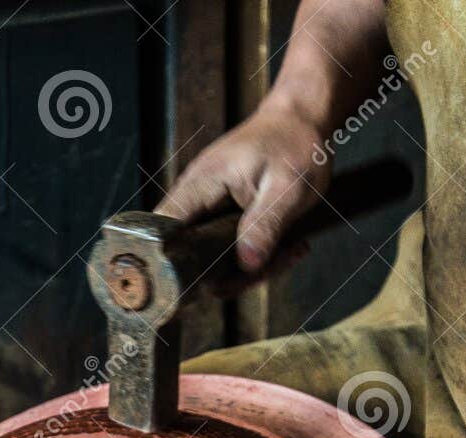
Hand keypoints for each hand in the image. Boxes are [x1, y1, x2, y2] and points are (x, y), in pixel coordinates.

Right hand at [155, 100, 331, 273]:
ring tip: (291, 249)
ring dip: (254, 268)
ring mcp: (210, 211)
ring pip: (216, 261)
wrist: (302, 121)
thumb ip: (265, 224)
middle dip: (232, 275)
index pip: (163, 231)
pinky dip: (261, 257)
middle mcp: (197, 200)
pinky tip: (291, 245)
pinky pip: (233, 252)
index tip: (199, 287)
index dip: (170, 264)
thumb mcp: (287, 187)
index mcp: (200, 186)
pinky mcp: (225, 219)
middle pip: (191, 257)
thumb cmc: (294, 144)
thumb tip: (246, 264)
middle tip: (274, 264)